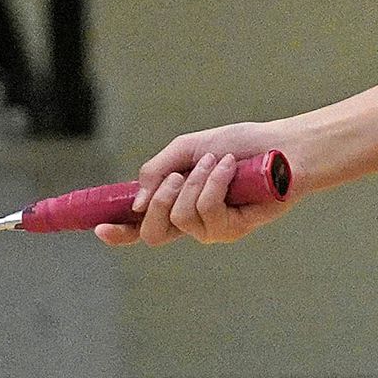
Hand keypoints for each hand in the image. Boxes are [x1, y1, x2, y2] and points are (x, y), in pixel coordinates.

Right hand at [96, 121, 298, 246]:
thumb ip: (156, 172)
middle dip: (159, 200)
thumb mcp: (187, 149)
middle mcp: (189, 221)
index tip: (99, 227)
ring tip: (216, 163)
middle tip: (180, 175)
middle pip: (151, 233)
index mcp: (173, 201)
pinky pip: (207, 212)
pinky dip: (214, 183)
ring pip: (180, 217)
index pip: (138, 225)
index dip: (117, 232)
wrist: (279, 146)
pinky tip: (228, 169)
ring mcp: (210, 229)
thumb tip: (133, 204)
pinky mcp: (232, 230)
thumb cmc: (238, 145)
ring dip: (196, 182)